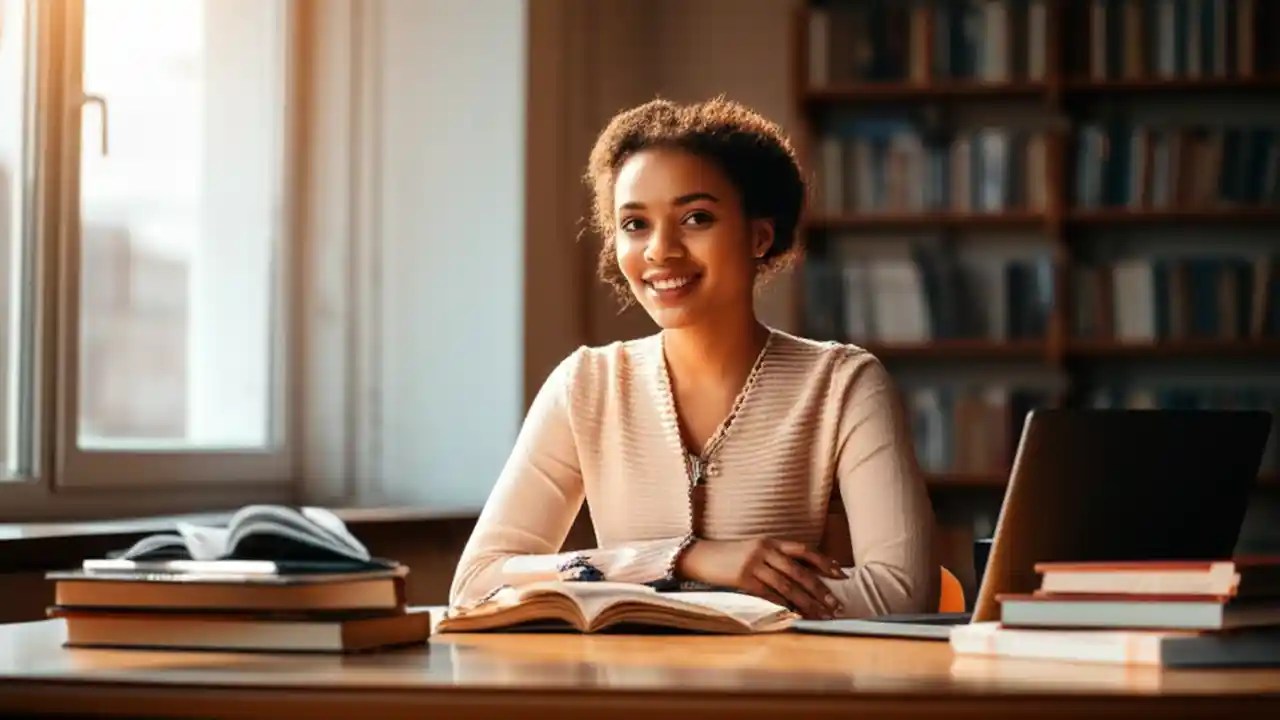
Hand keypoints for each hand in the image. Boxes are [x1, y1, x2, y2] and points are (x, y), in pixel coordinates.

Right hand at [675, 538, 846, 618]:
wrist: (701, 556)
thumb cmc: (730, 555)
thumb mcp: (754, 548)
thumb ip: (775, 557)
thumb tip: (802, 575)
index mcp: (771, 541)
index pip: (804, 550)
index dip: (824, 562)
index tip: (841, 575)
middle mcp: (765, 550)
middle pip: (799, 571)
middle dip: (820, 589)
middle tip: (836, 605)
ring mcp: (754, 563)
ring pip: (787, 586)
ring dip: (807, 603)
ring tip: (821, 615)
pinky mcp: (743, 578)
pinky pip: (769, 594)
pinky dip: (784, 606)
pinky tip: (796, 616)